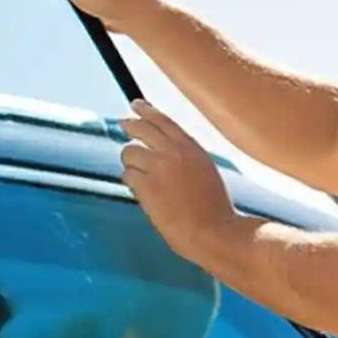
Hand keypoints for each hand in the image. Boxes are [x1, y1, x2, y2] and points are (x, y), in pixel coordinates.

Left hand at [118, 100, 238, 260]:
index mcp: (192, 148)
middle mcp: (174, 152)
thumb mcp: (206, 172)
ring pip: (129, 153)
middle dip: (129, 124)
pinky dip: (132, 183)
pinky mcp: (146, 185)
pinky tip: (142, 194)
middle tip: (122, 123)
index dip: (147, 111)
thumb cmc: (215, 210)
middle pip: (141, 128)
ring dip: (132, 165)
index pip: (164, 121)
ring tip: (142, 180)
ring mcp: (158, 167)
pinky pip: (127, 176)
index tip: (137, 105)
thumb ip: (186, 159)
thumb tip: (164, 153)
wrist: (213, 232)